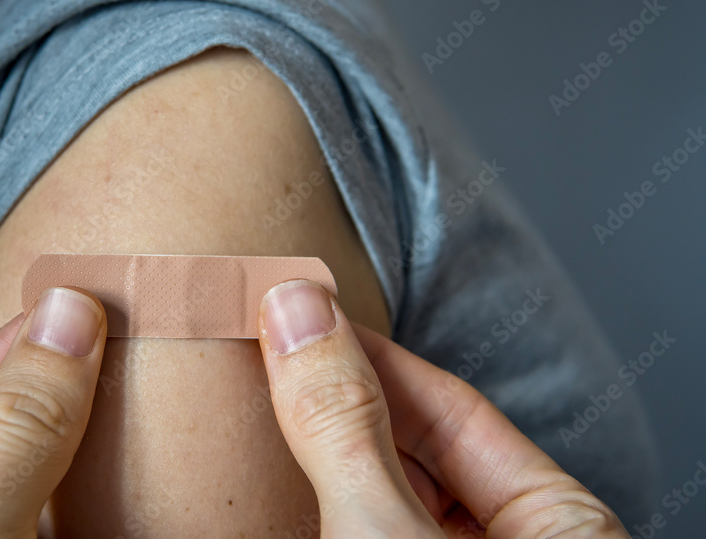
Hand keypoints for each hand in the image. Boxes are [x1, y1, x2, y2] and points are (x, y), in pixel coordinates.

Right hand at [256, 279, 627, 537]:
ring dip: (321, 449)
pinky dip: (317, 497)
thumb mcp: (388, 532)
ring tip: (261, 395)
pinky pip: (359, 524)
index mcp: (561, 527)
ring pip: (382, 491)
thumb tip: (298, 311)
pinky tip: (279, 468)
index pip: (452, 407)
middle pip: (413, 448)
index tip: (295, 306)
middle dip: (337, 396)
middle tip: (265, 342)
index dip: (366, 351)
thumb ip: (347, 429)